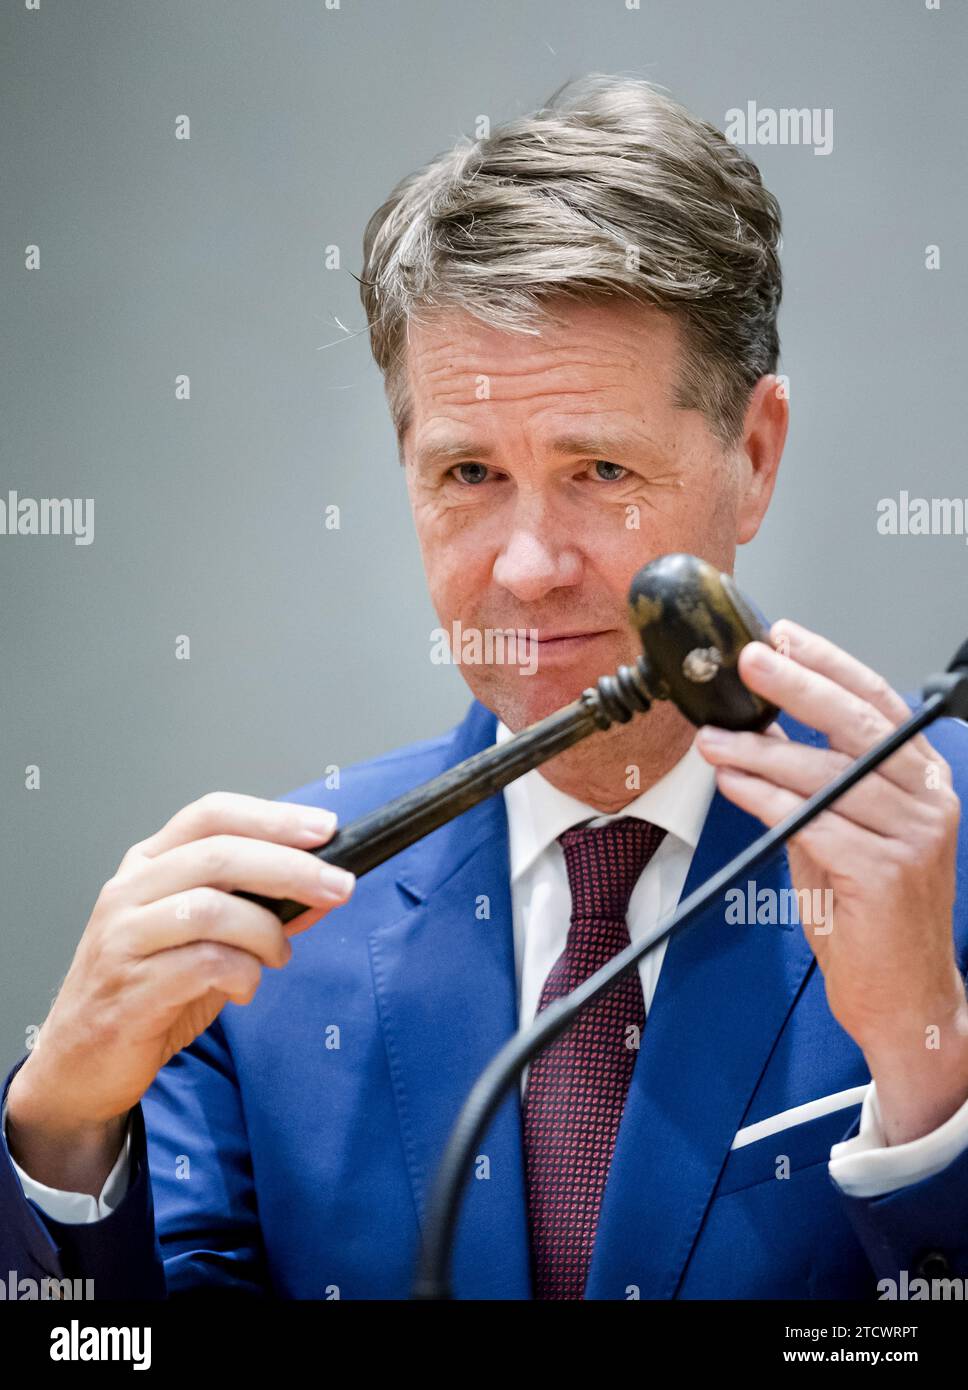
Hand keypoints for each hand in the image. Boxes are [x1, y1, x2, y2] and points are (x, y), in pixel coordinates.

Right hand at [6, 792, 353, 1192]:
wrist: (81, 1064)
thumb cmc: (148, 992)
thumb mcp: (207, 940)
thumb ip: (259, 911)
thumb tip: (323, 891)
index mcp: (148, 865)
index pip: (211, 815)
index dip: (272, 817)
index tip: (325, 829)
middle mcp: (130, 891)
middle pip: (220, 854)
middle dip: (292, 868)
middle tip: (339, 886)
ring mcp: (125, 937)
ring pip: (212, 907)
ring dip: (266, 930)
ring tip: (280, 955)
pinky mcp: (131, 987)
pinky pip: (205, 963)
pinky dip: (243, 974)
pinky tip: (246, 988)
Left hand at [695, 619, 967, 1143]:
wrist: (904, 997)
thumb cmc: (870, 915)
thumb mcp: (842, 833)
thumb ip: (811, 784)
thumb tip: (756, 733)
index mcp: (924, 782)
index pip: (878, 704)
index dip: (829, 665)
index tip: (784, 638)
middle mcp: (928, 801)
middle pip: (857, 724)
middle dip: (797, 685)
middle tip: (750, 660)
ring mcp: (912, 837)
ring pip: (824, 774)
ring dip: (760, 752)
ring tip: (714, 741)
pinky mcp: (884, 873)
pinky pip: (811, 821)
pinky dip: (765, 798)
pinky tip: (735, 784)